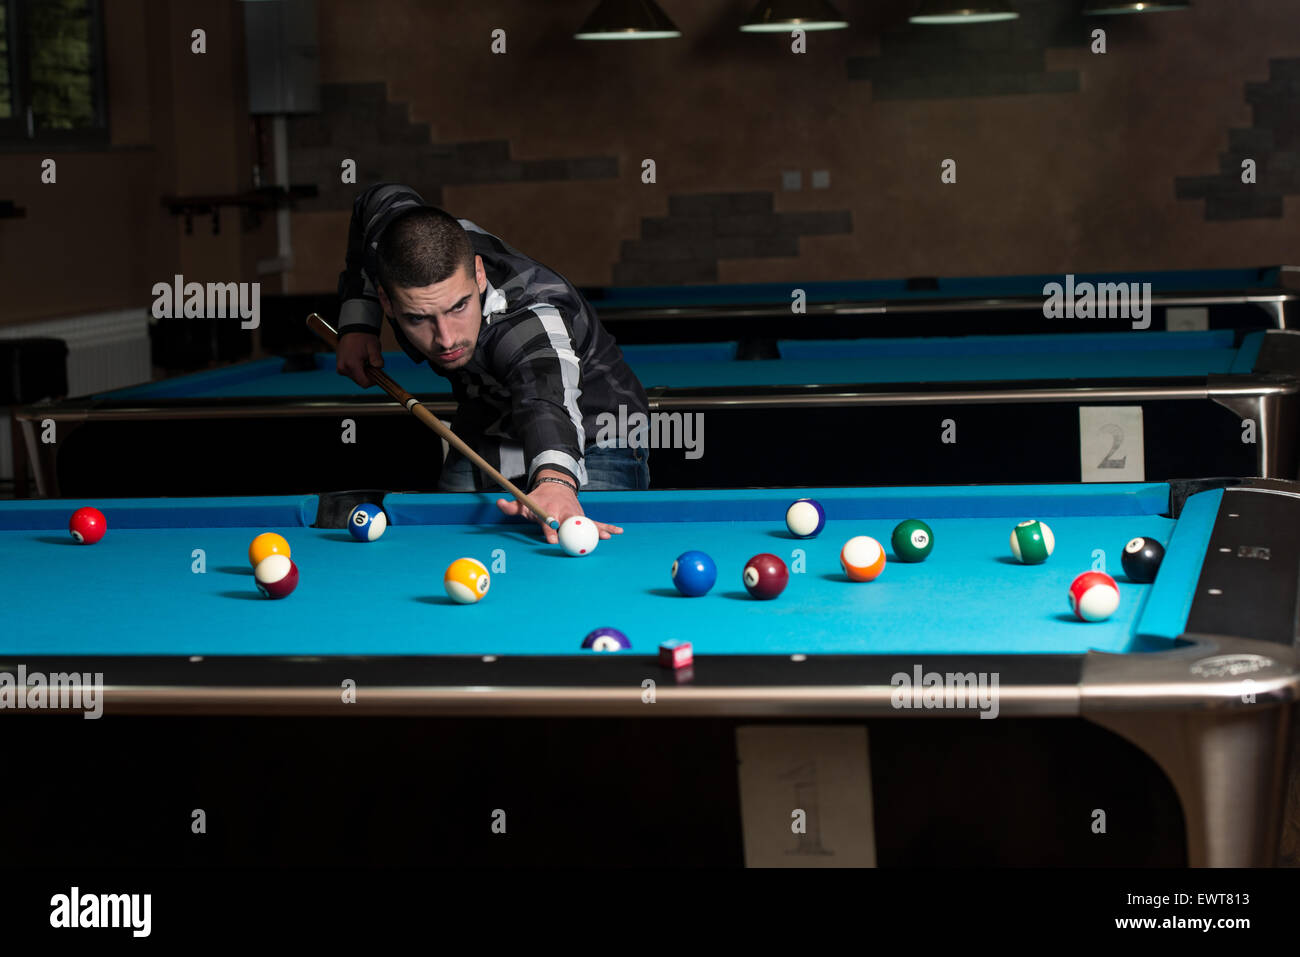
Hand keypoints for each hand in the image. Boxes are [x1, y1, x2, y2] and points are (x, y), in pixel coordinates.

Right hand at [337, 332, 383, 386]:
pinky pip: (350, 373)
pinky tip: (360, 361)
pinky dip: (357, 370)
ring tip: (365, 361)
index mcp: (352, 364)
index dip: (373, 382)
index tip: (378, 376)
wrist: (353, 330)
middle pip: (359, 381)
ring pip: (355, 378)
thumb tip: (379, 367)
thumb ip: (377, 359)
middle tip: (372, 365)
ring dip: (362, 373)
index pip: (364, 383)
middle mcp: (343, 368)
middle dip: (368, 376)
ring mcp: (340, 367)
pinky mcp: (339, 366)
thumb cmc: (364, 337)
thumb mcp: (374, 347)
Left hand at [495, 482, 623, 545]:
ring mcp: (576, 515)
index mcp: (549, 509)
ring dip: (597, 530)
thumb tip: (499, 503)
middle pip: (571, 524)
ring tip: (607, 536)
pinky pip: (596, 523)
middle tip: (583, 542)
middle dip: (576, 533)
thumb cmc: (538, 499)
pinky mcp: (584, 518)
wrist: (556, 486)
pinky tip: (617, 532)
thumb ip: (512, 506)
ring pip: (587, 524)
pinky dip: (606, 526)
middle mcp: (564, 512)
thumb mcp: (524, 502)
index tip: (553, 539)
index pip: (549, 521)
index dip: (550, 530)